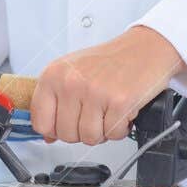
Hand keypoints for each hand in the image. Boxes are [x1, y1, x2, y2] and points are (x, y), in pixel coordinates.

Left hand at [31, 25, 185, 145]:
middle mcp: (71, 82)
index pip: (40, 122)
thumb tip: (48, 134)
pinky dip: (120, 128)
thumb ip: (55, 101)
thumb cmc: (110, 61)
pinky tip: (121, 111)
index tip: (67, 123)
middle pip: (65, 135)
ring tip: (108, 110)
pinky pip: (112, 134)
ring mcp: (94, 92)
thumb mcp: (72, 72)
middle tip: (94, 113)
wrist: (145, 48)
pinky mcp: (118, 102)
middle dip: (82, 130)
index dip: (56, 129)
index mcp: (54, 74)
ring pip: (88, 138)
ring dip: (102, 130)